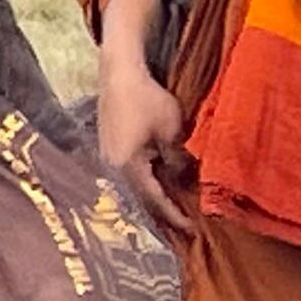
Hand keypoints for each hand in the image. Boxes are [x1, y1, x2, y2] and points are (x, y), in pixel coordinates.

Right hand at [95, 46, 199, 245]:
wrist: (119, 72)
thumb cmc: (147, 99)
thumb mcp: (171, 129)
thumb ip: (176, 158)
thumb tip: (182, 177)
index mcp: (127, 167)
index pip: (154, 200)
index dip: (174, 214)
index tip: (191, 228)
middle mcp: (113, 167)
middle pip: (140, 197)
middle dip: (163, 210)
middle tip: (184, 222)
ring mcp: (109, 156)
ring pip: (135, 184)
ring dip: (154, 194)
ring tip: (175, 204)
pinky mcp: (109, 146)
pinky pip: (130, 171)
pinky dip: (147, 178)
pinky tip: (160, 178)